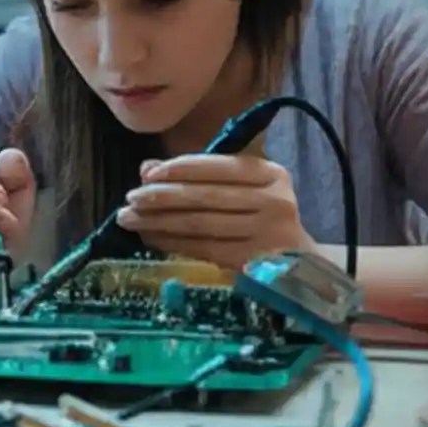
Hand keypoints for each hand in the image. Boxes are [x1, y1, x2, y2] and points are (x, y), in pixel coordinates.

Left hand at [116, 155, 316, 269]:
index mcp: (272, 174)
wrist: (298, 260)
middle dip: (163, 197)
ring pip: (200, 224)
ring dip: (160, 221)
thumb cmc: (264, 216)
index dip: (181, 168)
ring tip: (129, 219)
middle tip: (130, 200)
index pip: (220, 166)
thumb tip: (148, 169)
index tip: (148, 174)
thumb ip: (200, 175)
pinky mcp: (250, 260)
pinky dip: (172, 242)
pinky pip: (202, 247)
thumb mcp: (244, 188)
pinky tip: (151, 237)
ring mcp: (264, 233)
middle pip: (206, 196)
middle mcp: (273, 201)